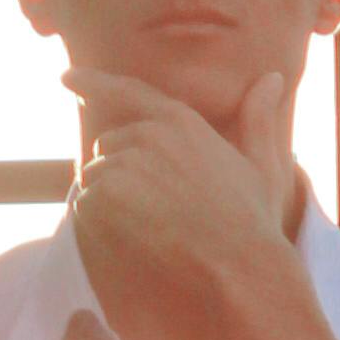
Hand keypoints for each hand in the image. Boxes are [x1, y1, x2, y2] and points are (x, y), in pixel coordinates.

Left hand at [62, 61, 307, 319]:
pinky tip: (133, 237)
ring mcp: (127, 160)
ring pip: (95, 176)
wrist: (240, 261)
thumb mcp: (263, 162)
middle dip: (119, 173)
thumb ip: (258, 118)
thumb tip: (273, 78)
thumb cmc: (253, 220)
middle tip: (152, 209)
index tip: (67, 78)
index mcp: (182, 121)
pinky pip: (85, 205)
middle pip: (108, 145)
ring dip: (109, 201)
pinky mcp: (111, 191)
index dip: (94, 82)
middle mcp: (150, 132)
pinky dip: (98, 223)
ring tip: (148, 225)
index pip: (129, 92)